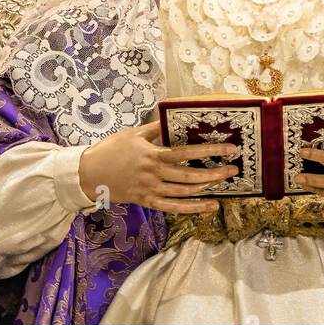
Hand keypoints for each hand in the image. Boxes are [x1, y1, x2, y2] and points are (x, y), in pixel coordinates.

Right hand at [78, 121, 238, 214]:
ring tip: (224, 183)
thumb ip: (155, 128)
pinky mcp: (147, 201)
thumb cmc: (111, 150)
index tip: (228, 148)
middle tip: (234, 169)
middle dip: (214, 172)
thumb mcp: (133, 133)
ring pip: (184, 192)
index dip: (209, 151)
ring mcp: (151, 190)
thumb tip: (173, 116)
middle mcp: (154, 174)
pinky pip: (173, 207)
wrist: (89, 174)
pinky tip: (209, 205)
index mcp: (152, 155)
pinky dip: (193, 208)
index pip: (186, 153)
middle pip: (189, 175)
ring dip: (206, 189)